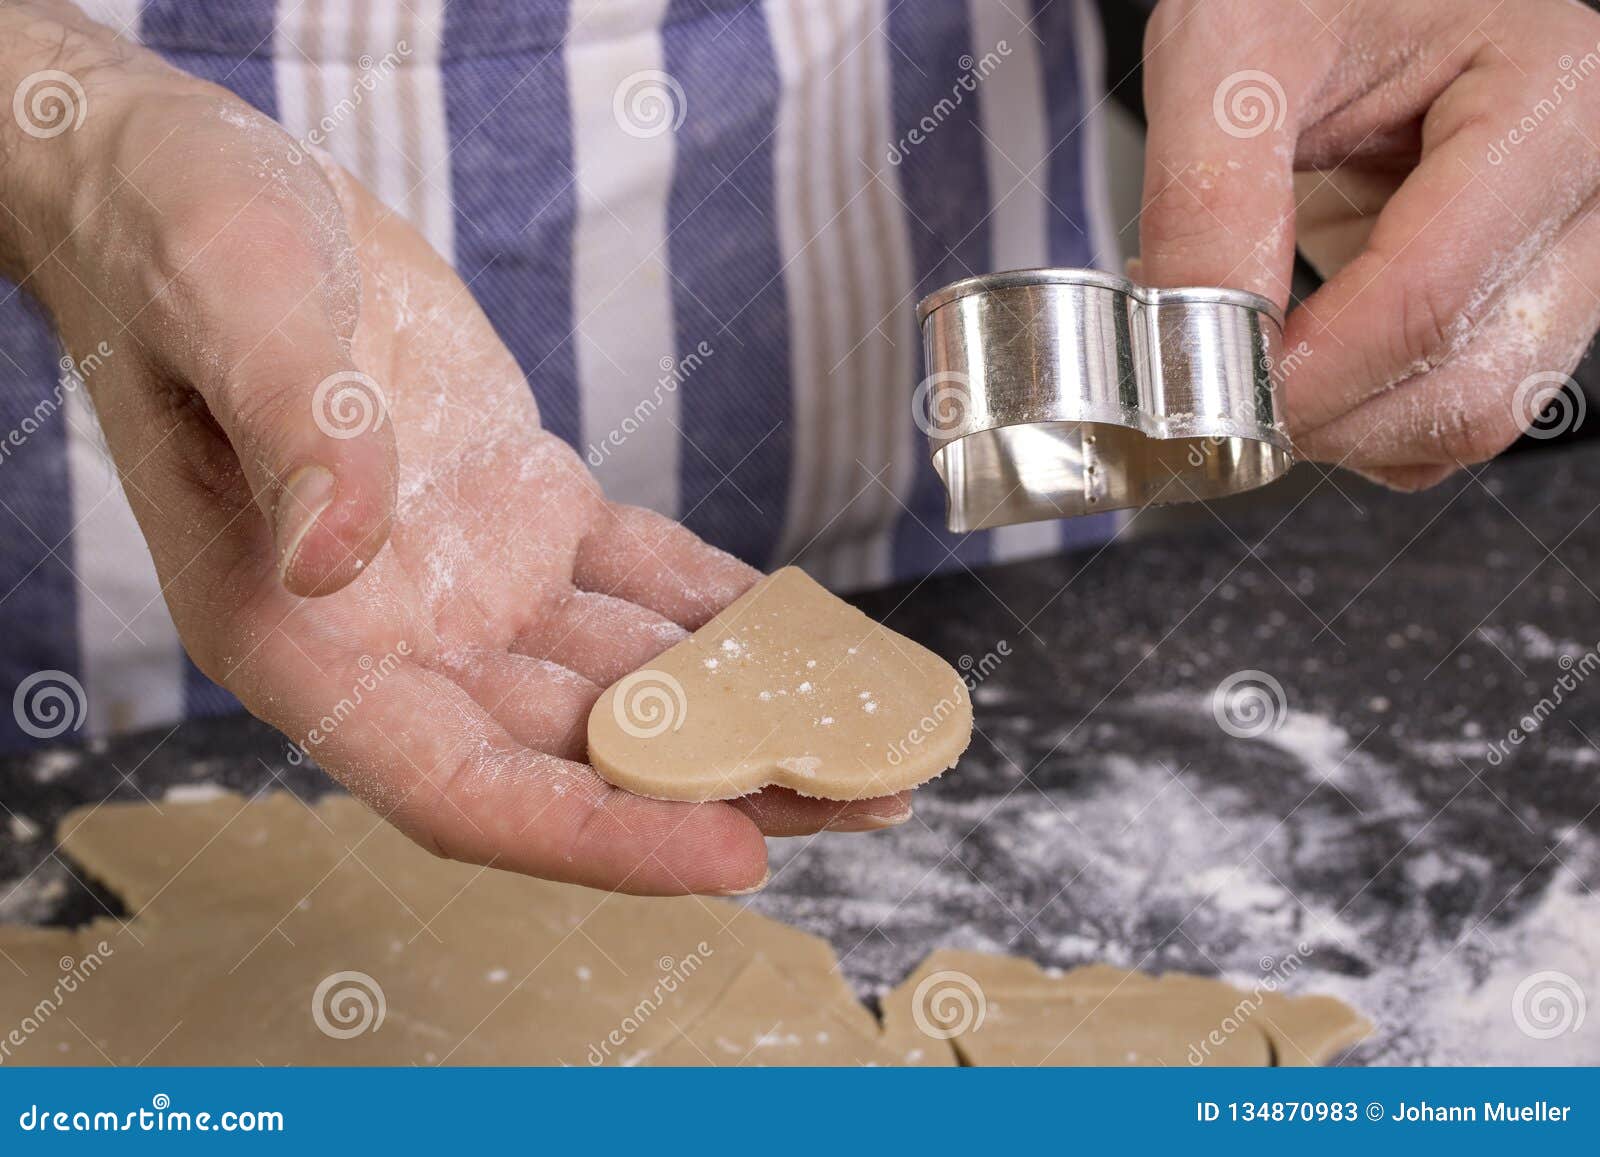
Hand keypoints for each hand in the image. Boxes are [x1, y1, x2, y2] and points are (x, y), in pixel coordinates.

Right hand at [1, 4, 910, 894]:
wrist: (207, 191)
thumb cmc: (183, 247)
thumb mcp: (232, 309)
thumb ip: (294, 435)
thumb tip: (339, 560)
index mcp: (302, 642)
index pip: (462, 786)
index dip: (596, 834)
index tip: (732, 851)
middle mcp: (397, 639)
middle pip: (579, 753)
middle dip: (725, 783)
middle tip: (869, 794)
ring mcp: (470, 580)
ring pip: (631, 674)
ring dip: (750, 703)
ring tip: (877, 723)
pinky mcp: (524, 508)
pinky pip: (640, 579)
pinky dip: (724, 608)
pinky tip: (808, 629)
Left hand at [1137, 0, 1599, 487]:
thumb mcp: (1231, 47)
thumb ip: (1209, 192)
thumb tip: (1197, 342)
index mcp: (1549, 96)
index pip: (1428, 295)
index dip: (1304, 372)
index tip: (1206, 387)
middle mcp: (1588, 189)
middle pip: (1470, 383)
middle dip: (1321, 411)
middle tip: (1211, 377)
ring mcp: (1568, 257)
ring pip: (1471, 417)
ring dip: (1340, 424)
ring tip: (1250, 349)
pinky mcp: (1523, 302)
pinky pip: (1452, 418)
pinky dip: (1362, 421)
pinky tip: (1302, 357)